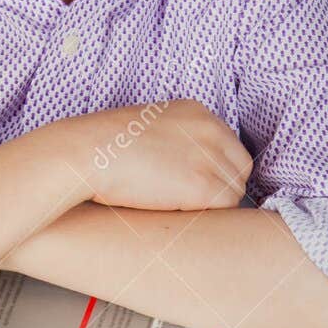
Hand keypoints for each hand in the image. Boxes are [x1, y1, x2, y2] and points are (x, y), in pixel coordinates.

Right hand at [78, 98, 251, 211]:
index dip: (217, 170)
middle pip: (239, 168)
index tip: (197, 184)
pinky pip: (227, 207)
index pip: (230, 147)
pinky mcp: (202, 185)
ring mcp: (208, 156)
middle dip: (222, 186)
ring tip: (184, 209)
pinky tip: (183, 214)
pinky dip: (210, 215)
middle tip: (192, 202)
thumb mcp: (148, 125)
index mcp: (197, 112)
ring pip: (235, 190)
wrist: (88, 153)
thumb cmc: (105, 145)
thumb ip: (176, 139)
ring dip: (215, 203)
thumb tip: (184, 166)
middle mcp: (210, 129)